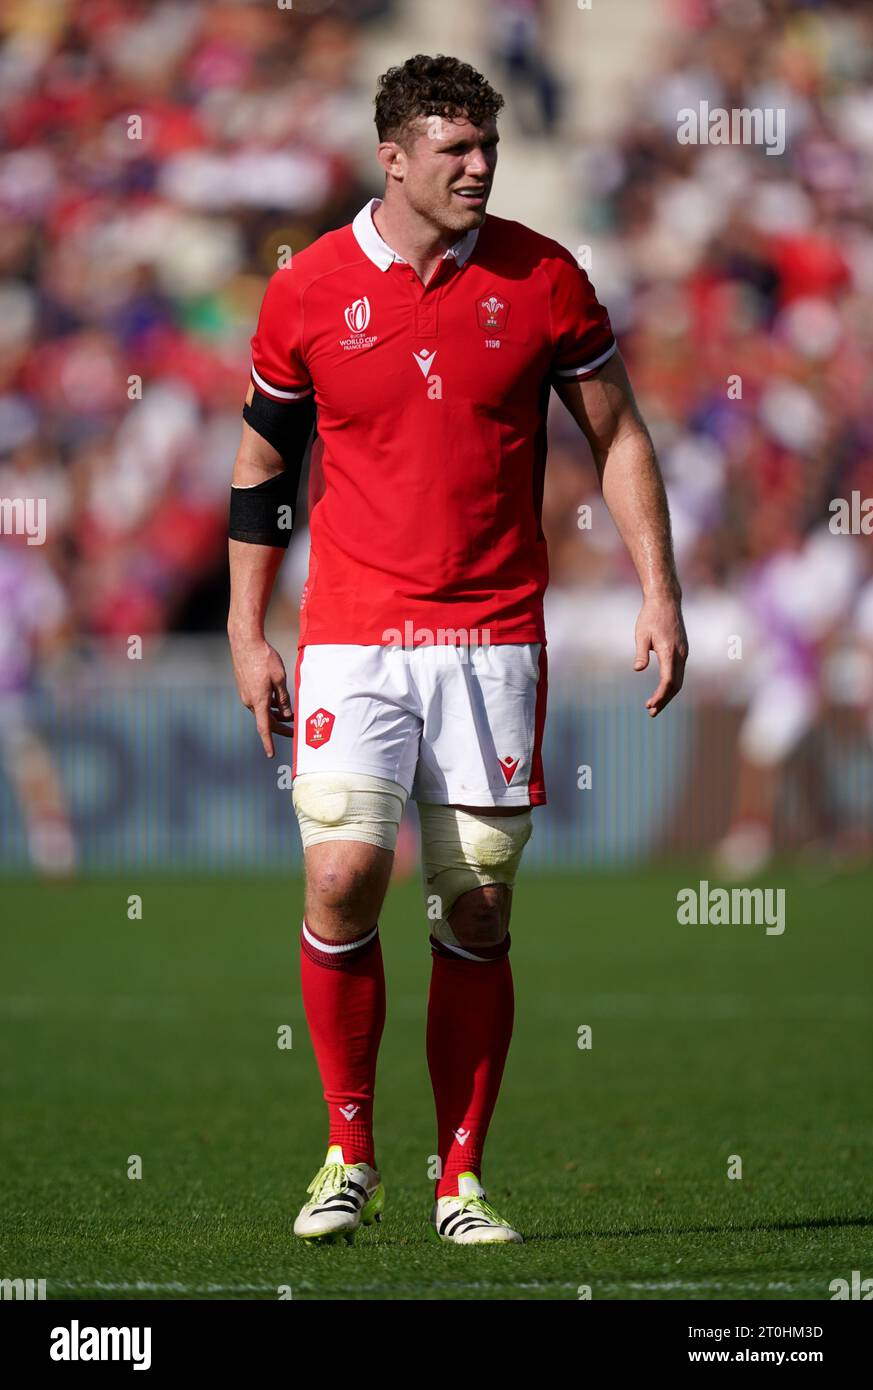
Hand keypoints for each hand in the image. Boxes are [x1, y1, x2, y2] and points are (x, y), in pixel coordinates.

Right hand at [228, 629, 292, 756]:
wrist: (245, 642)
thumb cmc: (265, 659)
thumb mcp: (280, 679)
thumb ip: (283, 698)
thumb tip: (285, 715)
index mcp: (259, 701)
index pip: (264, 728)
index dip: (268, 743)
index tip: (270, 755)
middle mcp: (250, 701)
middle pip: (266, 721)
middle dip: (280, 728)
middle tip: (294, 732)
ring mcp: (245, 695)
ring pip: (262, 711)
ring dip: (275, 715)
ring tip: (290, 715)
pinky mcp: (244, 688)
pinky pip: (258, 702)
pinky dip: (268, 706)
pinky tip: (277, 700)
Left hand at [634, 593, 687, 716]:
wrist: (666, 601)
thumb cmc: (651, 616)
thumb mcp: (641, 634)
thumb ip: (640, 653)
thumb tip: (638, 669)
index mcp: (669, 651)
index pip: (668, 681)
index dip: (659, 696)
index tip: (649, 705)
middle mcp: (680, 654)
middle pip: (676, 685)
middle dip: (664, 700)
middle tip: (651, 712)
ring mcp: (684, 653)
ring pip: (679, 680)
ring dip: (668, 694)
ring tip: (654, 705)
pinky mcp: (683, 651)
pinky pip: (679, 673)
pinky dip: (671, 684)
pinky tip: (662, 690)